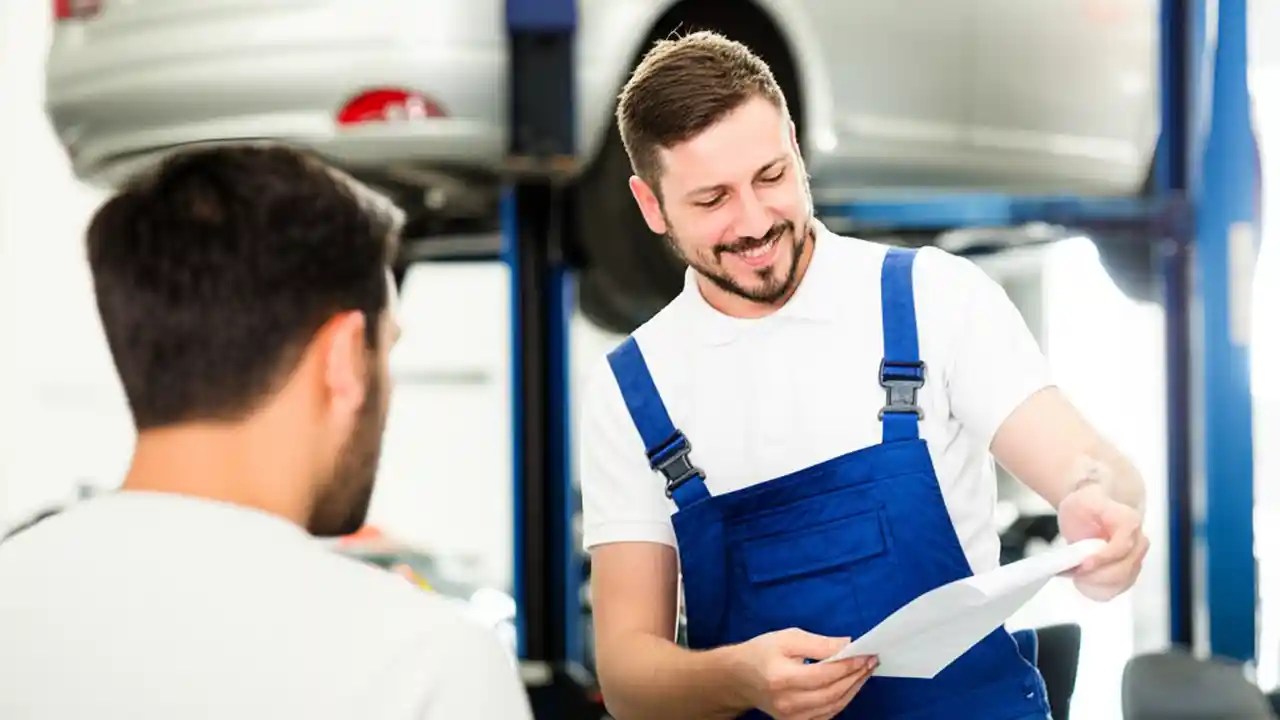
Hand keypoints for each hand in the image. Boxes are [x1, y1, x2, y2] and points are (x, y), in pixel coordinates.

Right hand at [733, 627, 876, 719]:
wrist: (740, 678)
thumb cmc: (762, 652)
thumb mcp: (787, 638)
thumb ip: (819, 643)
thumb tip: (848, 645)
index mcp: (782, 678)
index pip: (825, 674)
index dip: (849, 665)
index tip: (867, 654)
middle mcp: (787, 703)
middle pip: (832, 693)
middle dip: (856, 677)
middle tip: (871, 661)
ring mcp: (791, 718)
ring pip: (833, 706)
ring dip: (853, 689)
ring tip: (864, 672)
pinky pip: (827, 715)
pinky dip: (842, 700)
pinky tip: (849, 686)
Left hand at [1057, 480, 1148, 600]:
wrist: (1088, 511)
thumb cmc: (1085, 505)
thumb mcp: (1082, 500)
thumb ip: (1086, 518)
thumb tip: (1086, 539)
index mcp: (1130, 521)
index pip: (1123, 546)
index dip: (1104, 559)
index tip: (1083, 565)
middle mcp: (1138, 542)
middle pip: (1124, 568)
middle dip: (1097, 575)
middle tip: (1074, 572)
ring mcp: (1136, 558)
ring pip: (1122, 581)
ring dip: (1097, 583)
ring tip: (1076, 575)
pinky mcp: (1129, 572)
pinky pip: (1118, 588)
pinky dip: (1099, 588)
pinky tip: (1083, 581)